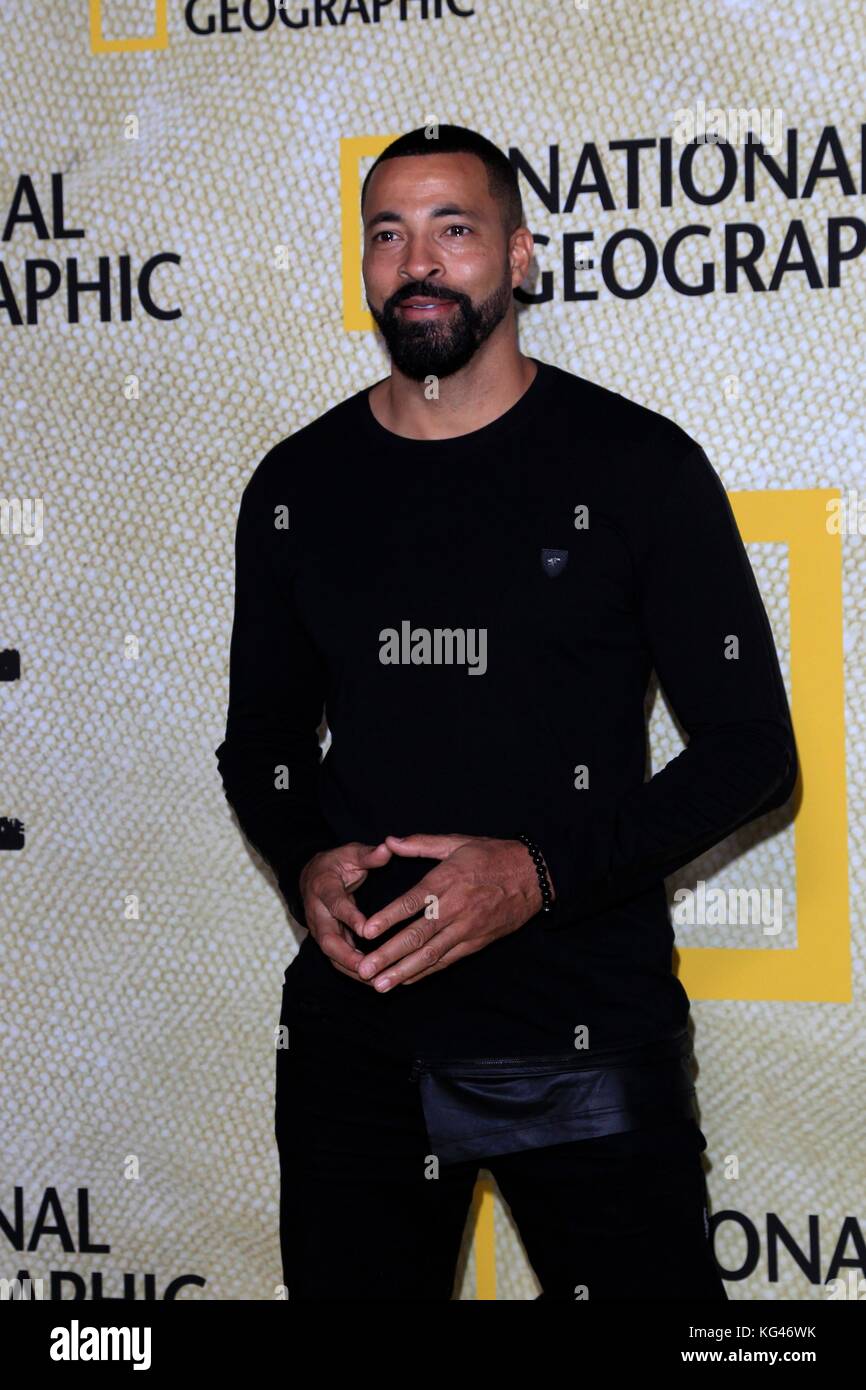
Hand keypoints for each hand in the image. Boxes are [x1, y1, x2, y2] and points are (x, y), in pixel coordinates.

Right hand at [299, 841, 392, 979]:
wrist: (311, 876)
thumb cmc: (336, 864)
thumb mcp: (350, 853)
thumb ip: (369, 855)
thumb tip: (387, 849)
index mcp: (324, 888)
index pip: (336, 905)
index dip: (350, 918)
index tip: (366, 930)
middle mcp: (318, 913)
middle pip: (327, 940)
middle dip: (347, 957)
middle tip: (369, 968)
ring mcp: (320, 929)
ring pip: (332, 956)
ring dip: (352, 969)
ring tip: (376, 979)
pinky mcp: (328, 940)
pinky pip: (338, 960)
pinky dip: (354, 971)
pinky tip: (376, 978)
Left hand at [353, 832, 554, 990]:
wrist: (534, 877)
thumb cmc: (493, 856)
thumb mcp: (457, 842)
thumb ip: (420, 844)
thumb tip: (389, 841)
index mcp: (447, 880)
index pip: (413, 902)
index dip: (389, 918)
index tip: (367, 932)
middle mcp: (455, 908)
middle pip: (418, 935)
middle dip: (389, 955)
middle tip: (364, 969)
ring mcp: (466, 929)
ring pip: (430, 954)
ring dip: (403, 971)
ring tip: (379, 985)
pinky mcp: (475, 943)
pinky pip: (446, 961)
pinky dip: (424, 972)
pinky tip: (404, 980)